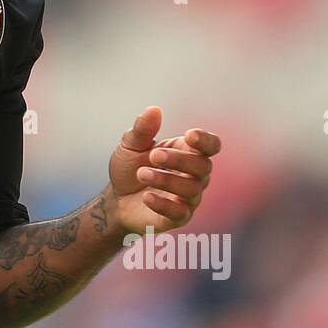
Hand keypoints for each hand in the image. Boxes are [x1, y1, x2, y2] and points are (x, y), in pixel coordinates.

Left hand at [107, 106, 221, 234]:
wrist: (116, 198)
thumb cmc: (129, 168)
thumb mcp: (131, 145)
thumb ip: (143, 129)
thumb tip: (154, 110)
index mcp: (187, 152)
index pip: (211, 145)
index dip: (206, 140)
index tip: (189, 135)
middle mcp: (194, 175)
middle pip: (203, 166)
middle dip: (179, 160)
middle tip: (153, 156)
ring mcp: (188, 198)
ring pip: (191, 189)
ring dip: (166, 180)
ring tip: (141, 173)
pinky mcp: (178, 217)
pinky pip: (179, 213)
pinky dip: (164, 204)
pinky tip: (147, 196)